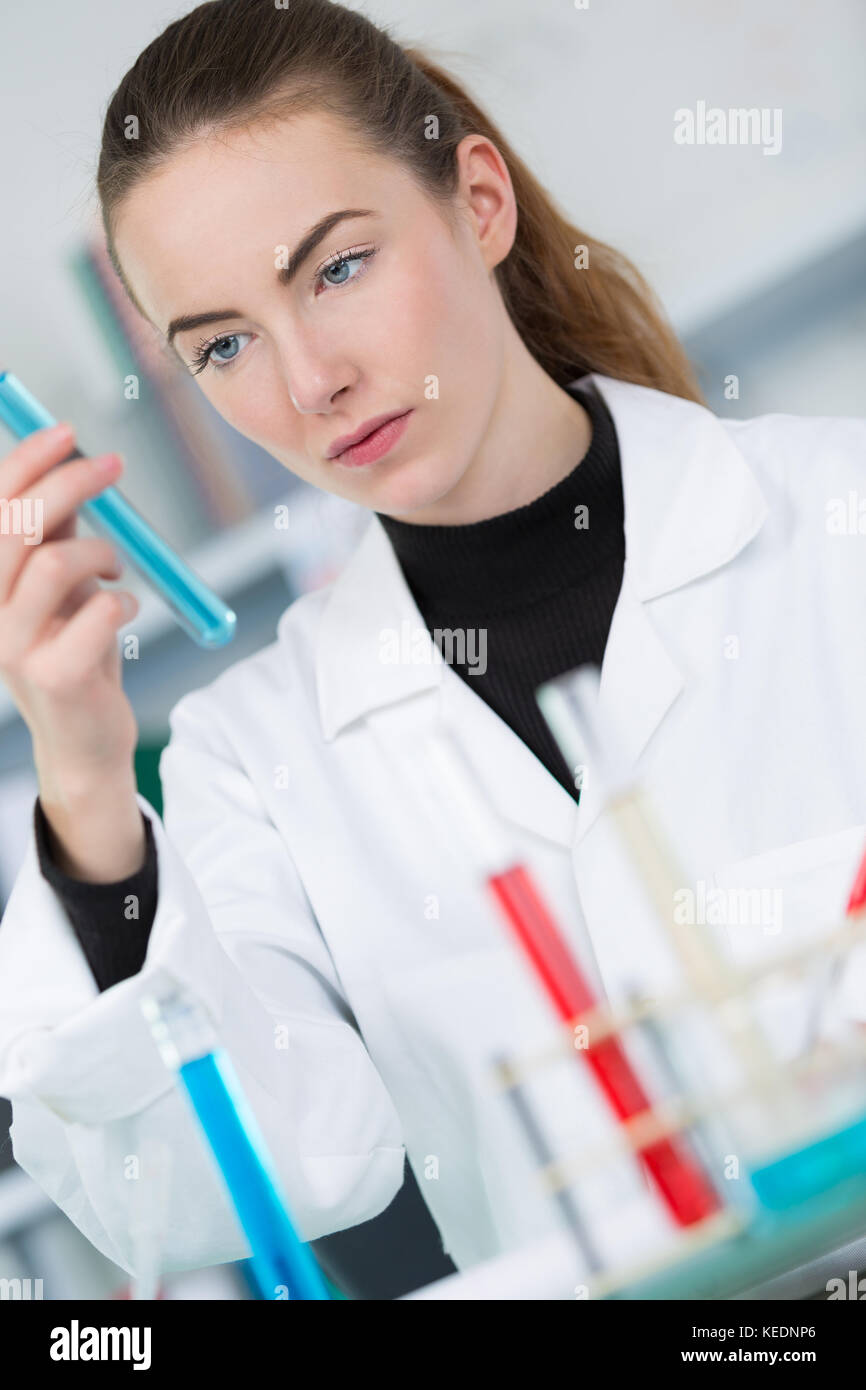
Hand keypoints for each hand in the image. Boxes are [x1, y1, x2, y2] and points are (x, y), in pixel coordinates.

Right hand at [0, 422, 140, 796]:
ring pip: (58, 563)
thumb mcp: (64, 587)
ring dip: (103, 552)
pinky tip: (123, 612)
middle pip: (19, 526)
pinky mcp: (55, 676)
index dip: (26, 461)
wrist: (84, 743)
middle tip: (115, 465)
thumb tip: (73, 467)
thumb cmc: (75, 654)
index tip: (68, 431)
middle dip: (71, 483)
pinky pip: (99, 613)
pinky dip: (123, 601)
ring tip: (116, 570)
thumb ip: (61, 536)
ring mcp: (14, 647)